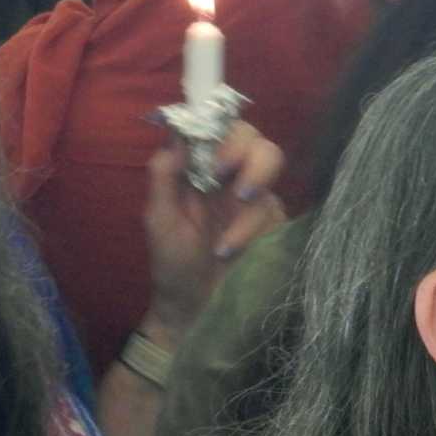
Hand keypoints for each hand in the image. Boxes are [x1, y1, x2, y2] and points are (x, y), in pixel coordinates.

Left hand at [139, 122, 286, 345]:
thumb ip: (164, 176)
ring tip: (230, 210)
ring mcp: (256, 198)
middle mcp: (232, 177)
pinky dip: (249, 227)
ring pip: (272, 162)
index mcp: (201, 169)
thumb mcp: (160, 219)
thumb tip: (175, 134)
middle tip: (222, 173)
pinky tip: (227, 250)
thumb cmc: (173, 264)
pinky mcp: (275, 223)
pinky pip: (274, 207)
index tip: (206, 144)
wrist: (194, 310)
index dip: (218, 125)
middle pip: (254, 138)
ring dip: (251, 183)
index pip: (218, 128)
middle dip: (243, 149)